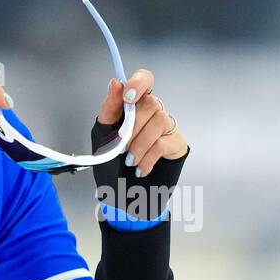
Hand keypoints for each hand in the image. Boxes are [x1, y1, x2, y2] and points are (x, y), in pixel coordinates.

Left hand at [91, 67, 188, 223]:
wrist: (124, 199)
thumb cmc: (111, 166)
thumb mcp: (102, 137)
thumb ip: (109, 109)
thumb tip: (115, 83)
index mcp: (135, 105)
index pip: (145, 80)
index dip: (139, 83)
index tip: (128, 98)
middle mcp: (153, 112)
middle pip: (151, 103)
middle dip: (133, 127)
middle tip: (122, 147)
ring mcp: (167, 128)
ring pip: (160, 121)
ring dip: (140, 143)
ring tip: (129, 162)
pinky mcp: (176, 144)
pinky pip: (164, 142)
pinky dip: (148, 158)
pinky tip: (140, 170)